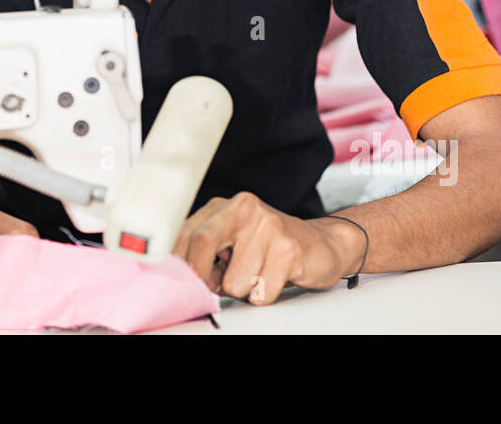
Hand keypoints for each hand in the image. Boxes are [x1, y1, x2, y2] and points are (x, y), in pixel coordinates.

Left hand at [171, 192, 364, 304]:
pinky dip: (265, 295)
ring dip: (243, 289)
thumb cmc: (270, 247)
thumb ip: (205, 251)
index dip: (179, 263)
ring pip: (233, 282)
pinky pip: (260, 292)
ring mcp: (268, 226)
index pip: (186, 233)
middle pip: (202, 243)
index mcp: (225, 206)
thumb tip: (180, 277)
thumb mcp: (232, 241)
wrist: (323, 244)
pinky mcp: (288, 248)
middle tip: (215, 285)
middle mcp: (244, 208)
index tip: (178, 282)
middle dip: (203, 275)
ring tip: (259, 273)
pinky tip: (275, 277)